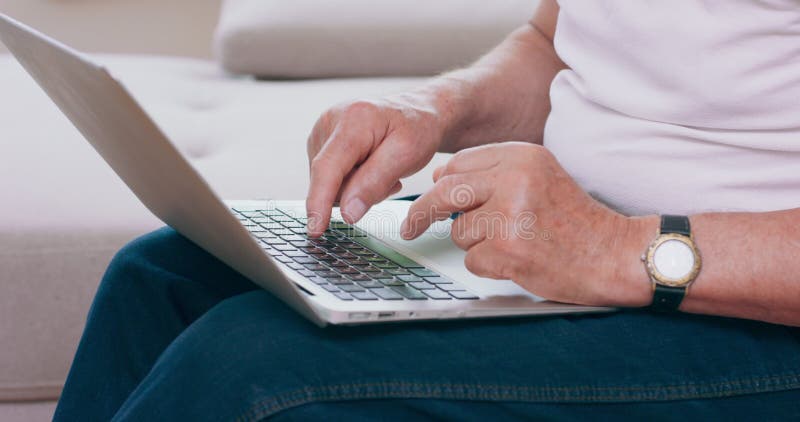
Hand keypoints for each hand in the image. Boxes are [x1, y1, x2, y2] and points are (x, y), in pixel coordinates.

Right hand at [305, 94, 445, 236]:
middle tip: (389, 179)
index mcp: (352, 120)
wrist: (417, 111)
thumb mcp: (407, 155)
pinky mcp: (321, 142)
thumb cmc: (416, 128)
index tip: (316, 228)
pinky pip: (332, 178)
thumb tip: (347, 213)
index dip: (319, 201)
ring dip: (356, 188)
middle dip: (358, 192)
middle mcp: (330, 122)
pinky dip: (352, 181)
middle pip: (330, 180)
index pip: (327, 167)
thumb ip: (375, 183)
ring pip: (330, 184)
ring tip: (381, 169)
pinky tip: (370, 168)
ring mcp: (322, 131)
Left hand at [400, 142, 655, 306]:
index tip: (428, 197)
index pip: (459, 163)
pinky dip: (488, 265)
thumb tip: (439, 177)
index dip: (440, 183)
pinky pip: (472, 259)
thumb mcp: (540, 176)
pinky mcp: (508, 249)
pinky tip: (517, 260)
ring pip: (458, 231)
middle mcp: (515, 179)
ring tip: (512, 243)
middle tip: (410, 227)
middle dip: (421, 212)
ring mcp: (511, 215)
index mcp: (522, 155)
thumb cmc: (575, 219)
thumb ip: (494, 171)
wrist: (614, 253)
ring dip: (476, 243)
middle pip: (445, 192)